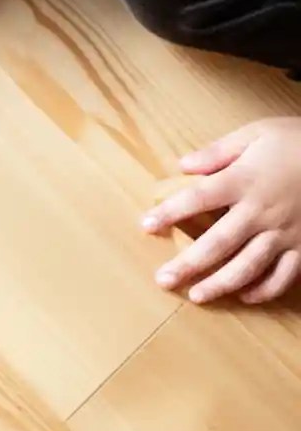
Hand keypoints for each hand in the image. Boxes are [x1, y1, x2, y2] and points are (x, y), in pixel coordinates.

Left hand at [142, 118, 300, 304]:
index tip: (145, 225)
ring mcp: (286, 233)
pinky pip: (285, 274)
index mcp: (245, 181)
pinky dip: (265, 289)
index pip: (198, 199)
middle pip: (219, 243)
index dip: (169, 213)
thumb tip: (183, 165)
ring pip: (249, 265)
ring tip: (196, 296)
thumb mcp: (257, 133)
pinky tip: (244, 296)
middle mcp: (262, 211)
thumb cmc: (298, 142)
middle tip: (163, 280)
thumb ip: (218, 151)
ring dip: (221, 284)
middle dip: (188, 264)